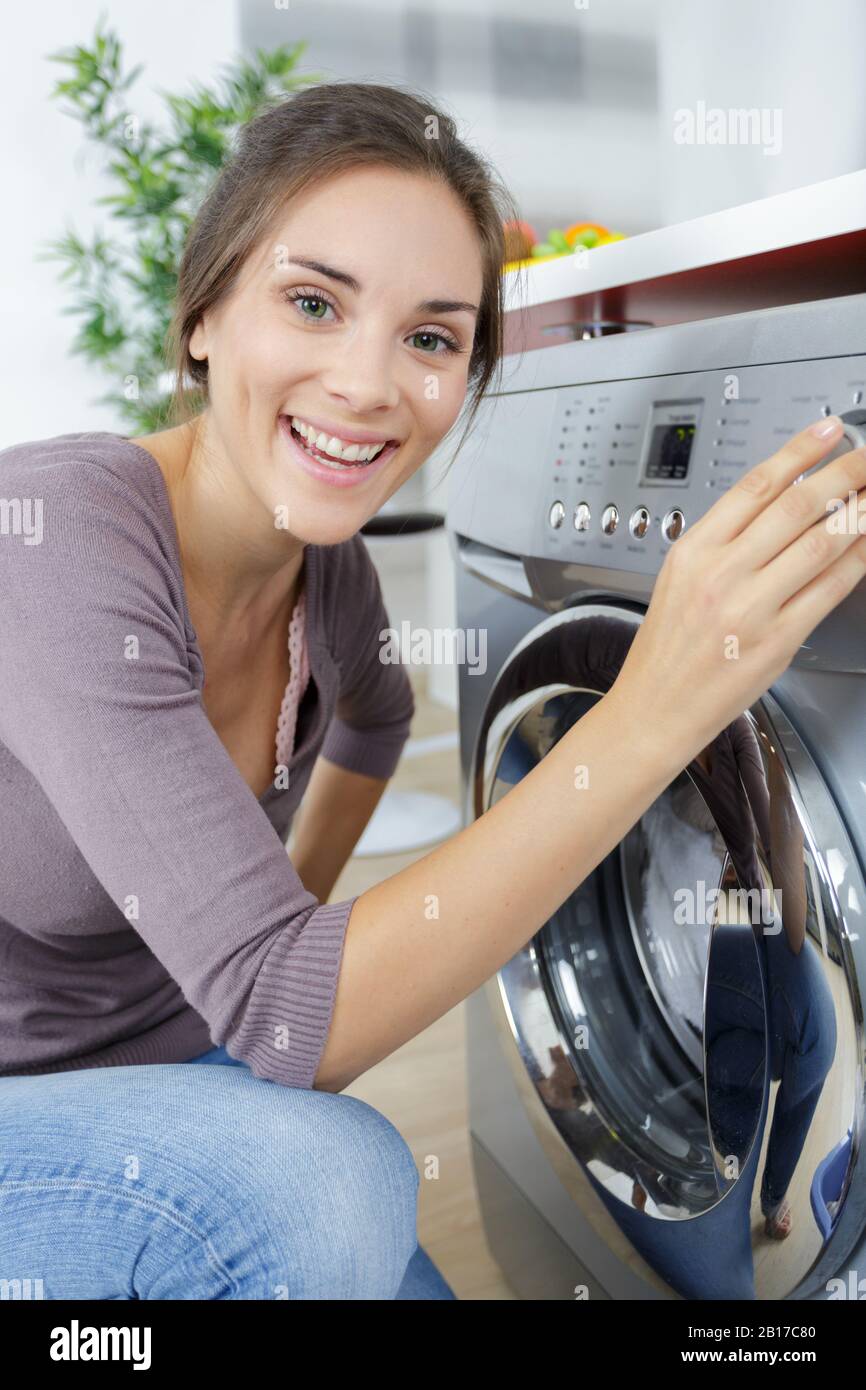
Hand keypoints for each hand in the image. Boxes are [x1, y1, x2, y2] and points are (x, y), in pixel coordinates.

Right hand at [610, 416, 865, 757]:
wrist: (653, 710)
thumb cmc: (666, 652)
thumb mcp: (679, 580)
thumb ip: (725, 542)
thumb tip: (780, 504)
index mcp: (694, 551)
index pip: (756, 484)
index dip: (801, 451)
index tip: (830, 432)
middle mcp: (721, 574)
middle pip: (796, 505)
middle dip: (846, 472)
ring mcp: (750, 608)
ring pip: (820, 543)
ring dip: (861, 512)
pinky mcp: (776, 641)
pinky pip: (828, 590)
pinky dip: (855, 562)